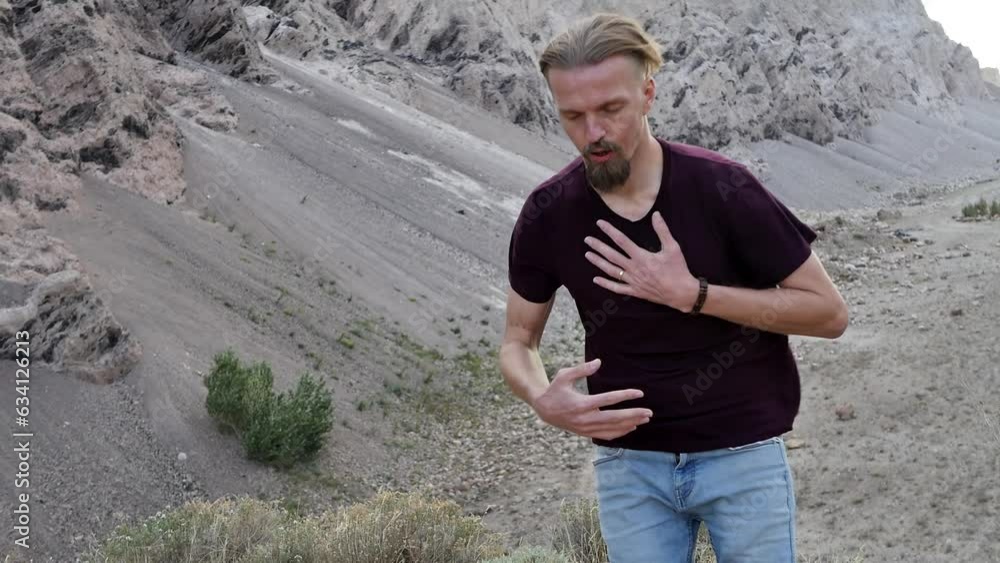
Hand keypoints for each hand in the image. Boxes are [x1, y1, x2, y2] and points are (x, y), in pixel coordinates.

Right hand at [532, 358, 652, 439]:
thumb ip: (582, 369)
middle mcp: (584, 418)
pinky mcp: (585, 433)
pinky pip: (606, 435)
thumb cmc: (555, 389)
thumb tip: (599, 362)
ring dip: (630, 424)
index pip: (608, 400)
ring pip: (612, 429)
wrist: (544, 410)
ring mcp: (585, 428)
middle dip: (633, 415)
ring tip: (644, 419)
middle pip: (614, 418)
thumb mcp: (564, 375)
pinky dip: (620, 433)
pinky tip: (631, 427)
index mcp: (581, 403)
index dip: (625, 396)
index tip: (640, 393)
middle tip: (649, 412)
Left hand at [584, 211, 699, 311]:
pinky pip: (617, 288)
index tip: (599, 224)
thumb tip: (656, 214)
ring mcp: (633, 281)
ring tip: (587, 254)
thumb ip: (662, 231)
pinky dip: (606, 284)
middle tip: (587, 240)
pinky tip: (596, 279)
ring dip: (598, 262)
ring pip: (611, 271)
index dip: (609, 231)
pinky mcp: (634, 291)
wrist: (681, 293)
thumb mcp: (673, 248)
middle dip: (598, 246)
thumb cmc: (678, 269)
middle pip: (612, 255)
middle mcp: (634, 268)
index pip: (621, 241)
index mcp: (642, 257)